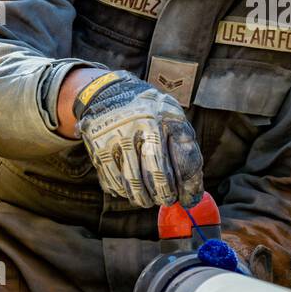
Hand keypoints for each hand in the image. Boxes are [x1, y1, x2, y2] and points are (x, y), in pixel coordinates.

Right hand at [71, 70, 203, 207]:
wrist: (110, 92)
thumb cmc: (150, 112)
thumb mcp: (173, 119)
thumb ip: (187, 152)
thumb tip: (192, 194)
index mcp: (162, 119)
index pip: (180, 160)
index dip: (183, 186)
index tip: (185, 198)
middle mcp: (139, 126)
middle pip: (154, 175)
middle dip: (163, 194)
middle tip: (166, 200)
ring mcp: (116, 137)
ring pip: (132, 182)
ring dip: (142, 198)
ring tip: (148, 199)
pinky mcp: (98, 147)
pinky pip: (112, 180)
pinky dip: (122, 191)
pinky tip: (130, 190)